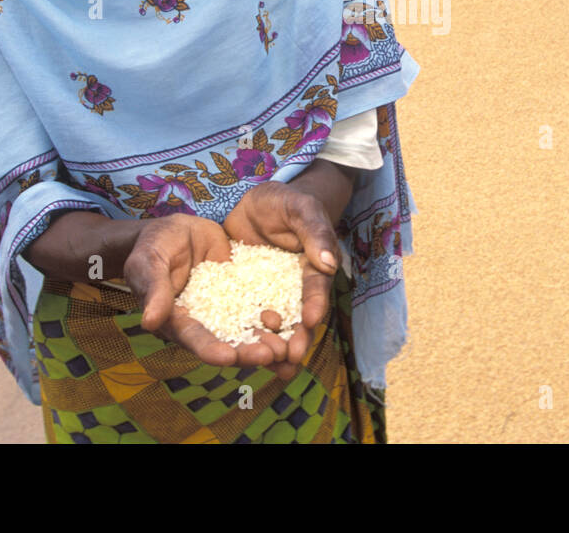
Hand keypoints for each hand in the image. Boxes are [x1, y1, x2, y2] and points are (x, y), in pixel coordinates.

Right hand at [123, 213, 291, 368]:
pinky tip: (298, 321)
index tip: (228, 357)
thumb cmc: (154, 244)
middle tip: (272, 355)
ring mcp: (225, 309)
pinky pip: (260, 306)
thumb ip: (155, 290)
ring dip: (268, 340)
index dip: (210, 349)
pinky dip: (277, 316)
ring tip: (289, 347)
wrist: (177, 228)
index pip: (194, 338)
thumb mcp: (150, 262)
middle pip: (226, 341)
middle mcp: (204, 321)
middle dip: (248, 351)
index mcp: (177, 320)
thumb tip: (150, 322)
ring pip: (248, 329)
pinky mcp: (243, 293)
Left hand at [223, 181, 340, 378]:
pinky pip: (245, 317)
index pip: (316, 288)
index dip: (315, 304)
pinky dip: (244, 335)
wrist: (254, 202)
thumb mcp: (301, 209)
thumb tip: (329, 263)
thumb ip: (315, 233)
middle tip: (291, 358)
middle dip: (296, 338)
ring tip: (270, 366)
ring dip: (273, 345)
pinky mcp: (244, 296)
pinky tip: (238, 354)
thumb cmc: (285, 201)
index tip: (311, 320)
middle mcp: (293, 287)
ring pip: (273, 323)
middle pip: (297, 315)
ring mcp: (269, 294)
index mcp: (312, 267)